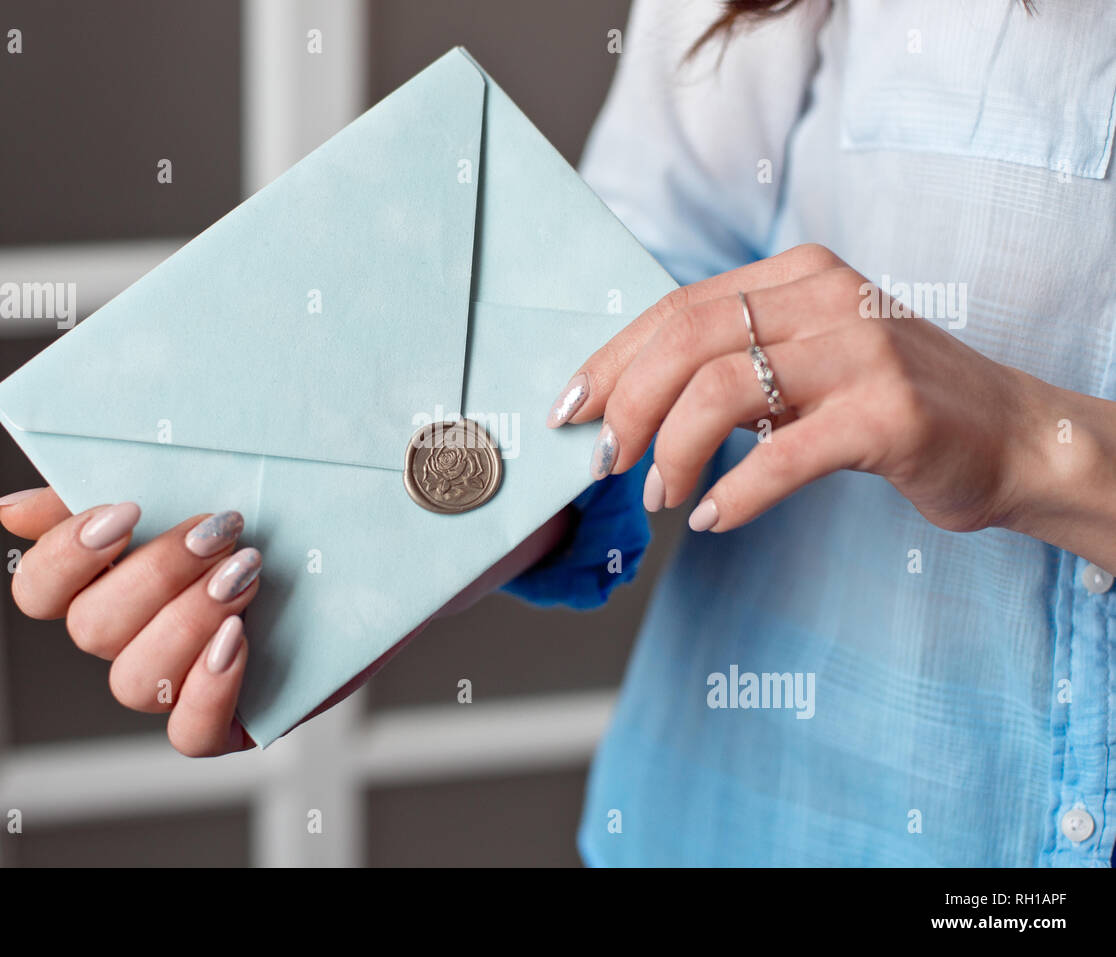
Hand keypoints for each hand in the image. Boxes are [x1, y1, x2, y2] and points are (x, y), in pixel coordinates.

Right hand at [0, 490, 259, 755]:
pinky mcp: (232, 718)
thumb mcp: (204, 469)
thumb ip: (113, 477)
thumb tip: (9, 511)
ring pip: (134, 683)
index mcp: (112, 576)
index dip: (66, 556)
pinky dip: (209, 689)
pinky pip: (190, 734)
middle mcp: (135, 634)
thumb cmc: (284, 499)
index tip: (127, 511)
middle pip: (91, 631)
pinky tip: (239, 639)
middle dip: (155, 576)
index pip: (39, 589)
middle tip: (221, 530)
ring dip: (186, 622)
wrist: (375, 535)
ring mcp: (180, 680)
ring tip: (248, 573)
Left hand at [548, 243, 1107, 551]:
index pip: (678, 308)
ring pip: (719, 390)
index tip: (571, 410)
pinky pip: (781, 454)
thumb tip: (628, 405)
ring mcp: (862, 351)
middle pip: (685, 341)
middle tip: (607, 463)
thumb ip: (734, 362)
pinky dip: (735, 492)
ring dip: (671, 453)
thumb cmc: (889, 406)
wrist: (1013, 436)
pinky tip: (714, 519)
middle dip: (627, 407)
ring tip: (663, 497)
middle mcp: (828, 298)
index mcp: (799, 275)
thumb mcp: (808, 361)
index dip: (613, 361)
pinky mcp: (889, 414)